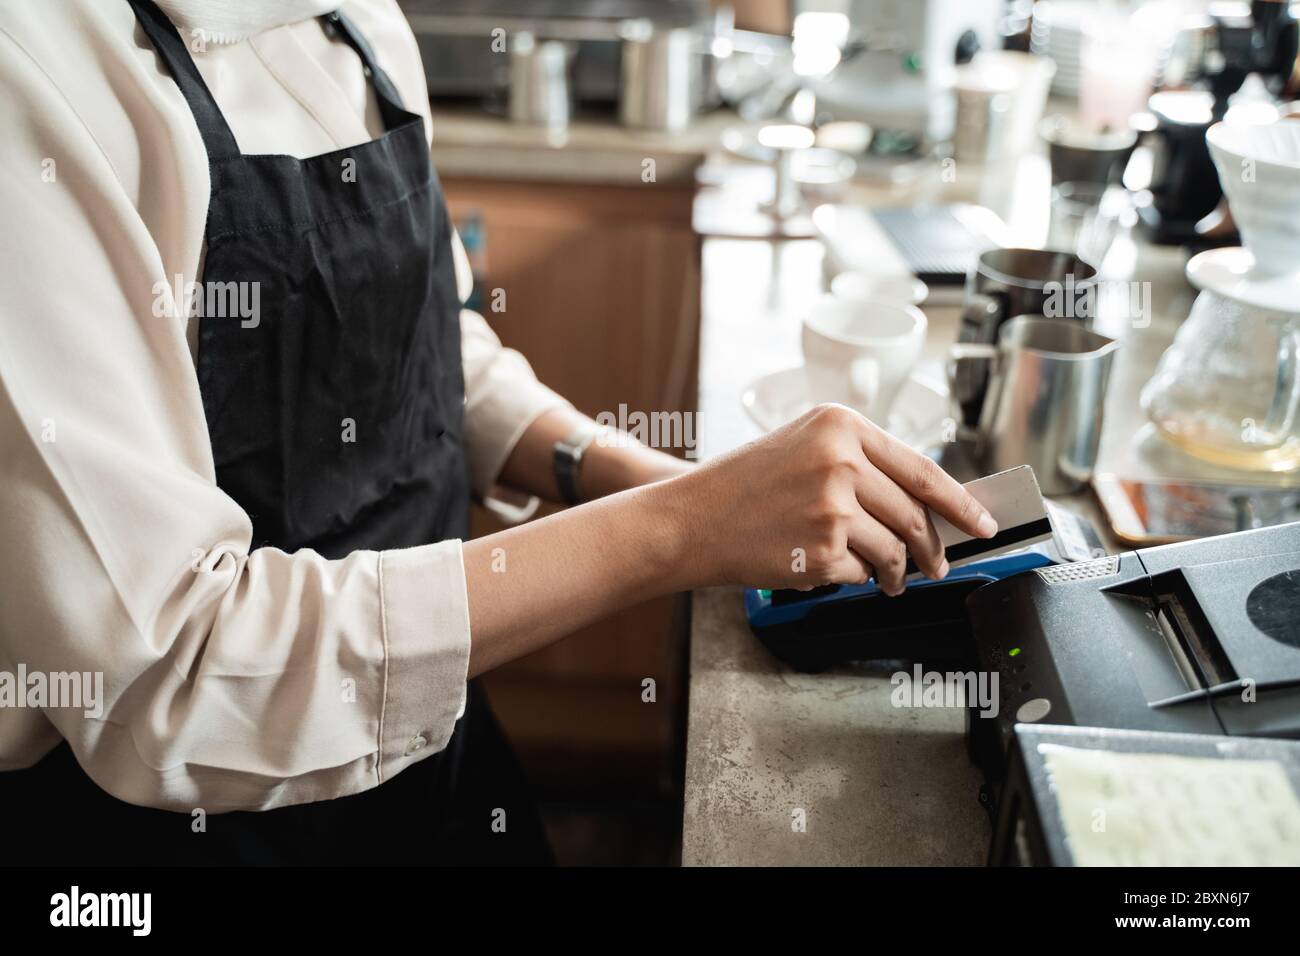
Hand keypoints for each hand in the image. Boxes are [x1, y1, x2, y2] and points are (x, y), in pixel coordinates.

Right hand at [669, 404, 997, 594]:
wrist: (690, 519)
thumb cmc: (741, 486)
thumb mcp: (802, 446)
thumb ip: (860, 462)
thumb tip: (921, 504)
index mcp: (840, 425)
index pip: (923, 469)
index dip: (961, 503)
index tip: (983, 522)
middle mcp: (840, 461)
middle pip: (915, 515)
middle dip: (933, 549)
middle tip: (937, 565)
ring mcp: (832, 508)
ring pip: (894, 551)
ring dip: (898, 573)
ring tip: (887, 579)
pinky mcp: (820, 552)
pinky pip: (861, 575)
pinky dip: (853, 580)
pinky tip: (829, 570)